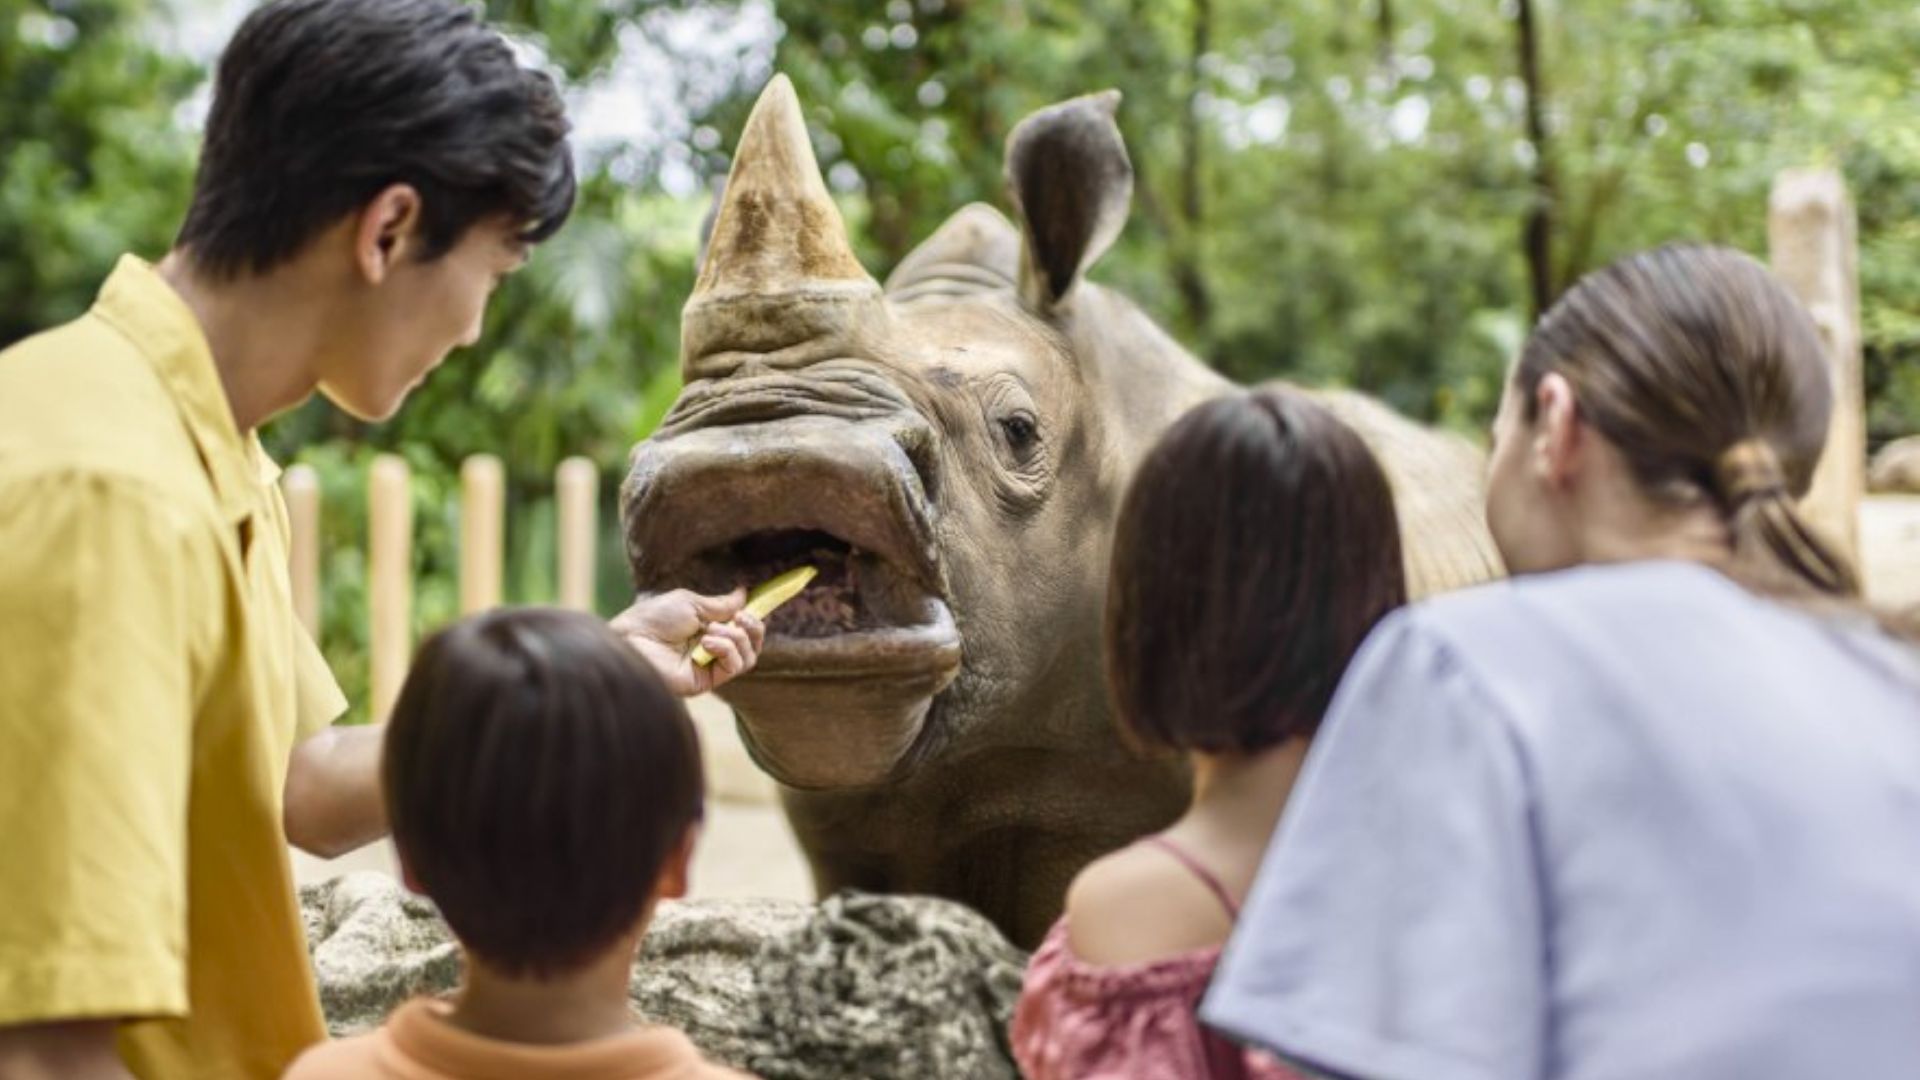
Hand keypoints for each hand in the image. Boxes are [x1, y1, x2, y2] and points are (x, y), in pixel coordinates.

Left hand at [609, 588, 766, 696]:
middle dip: (753, 628)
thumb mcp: (690, 603)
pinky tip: (708, 642)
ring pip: (747, 657)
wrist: (631, 640)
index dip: (752, 618)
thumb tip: (744, 594)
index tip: (753, 604)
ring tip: (711, 631)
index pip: (742, 628)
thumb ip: (719, 604)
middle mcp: (711, 649)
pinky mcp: (706, 681)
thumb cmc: (652, 619)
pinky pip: (734, 667)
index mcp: (707, 629)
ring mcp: (709, 666)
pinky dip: (727, 650)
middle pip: (751, 644)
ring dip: (736, 638)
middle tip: (740, 617)